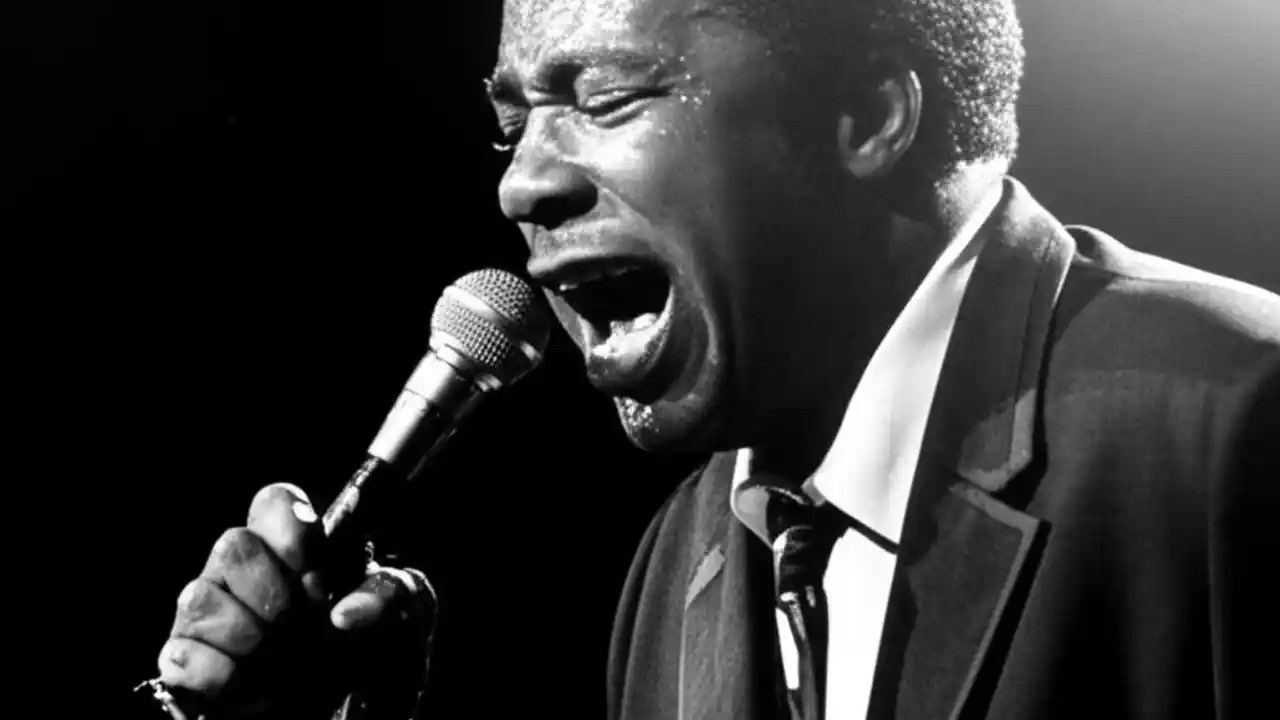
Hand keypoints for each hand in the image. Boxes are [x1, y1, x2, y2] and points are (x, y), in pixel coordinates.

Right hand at [155, 483, 435, 718]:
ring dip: (246, 633)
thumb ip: (391, 594)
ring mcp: (210, 618)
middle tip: (297, 621)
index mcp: (296, 551)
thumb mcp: (405, 618)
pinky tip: (246, 685)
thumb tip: (346, 614)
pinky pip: (181, 654)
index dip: (289, 526)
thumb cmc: (372, 656)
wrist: (349, 715)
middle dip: (271, 589)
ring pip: (198, 596)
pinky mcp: (186, 664)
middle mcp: (245, 575)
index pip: (273, 501)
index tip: (314, 569)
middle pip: (232, 543)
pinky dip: (219, 674)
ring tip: (275, 657)